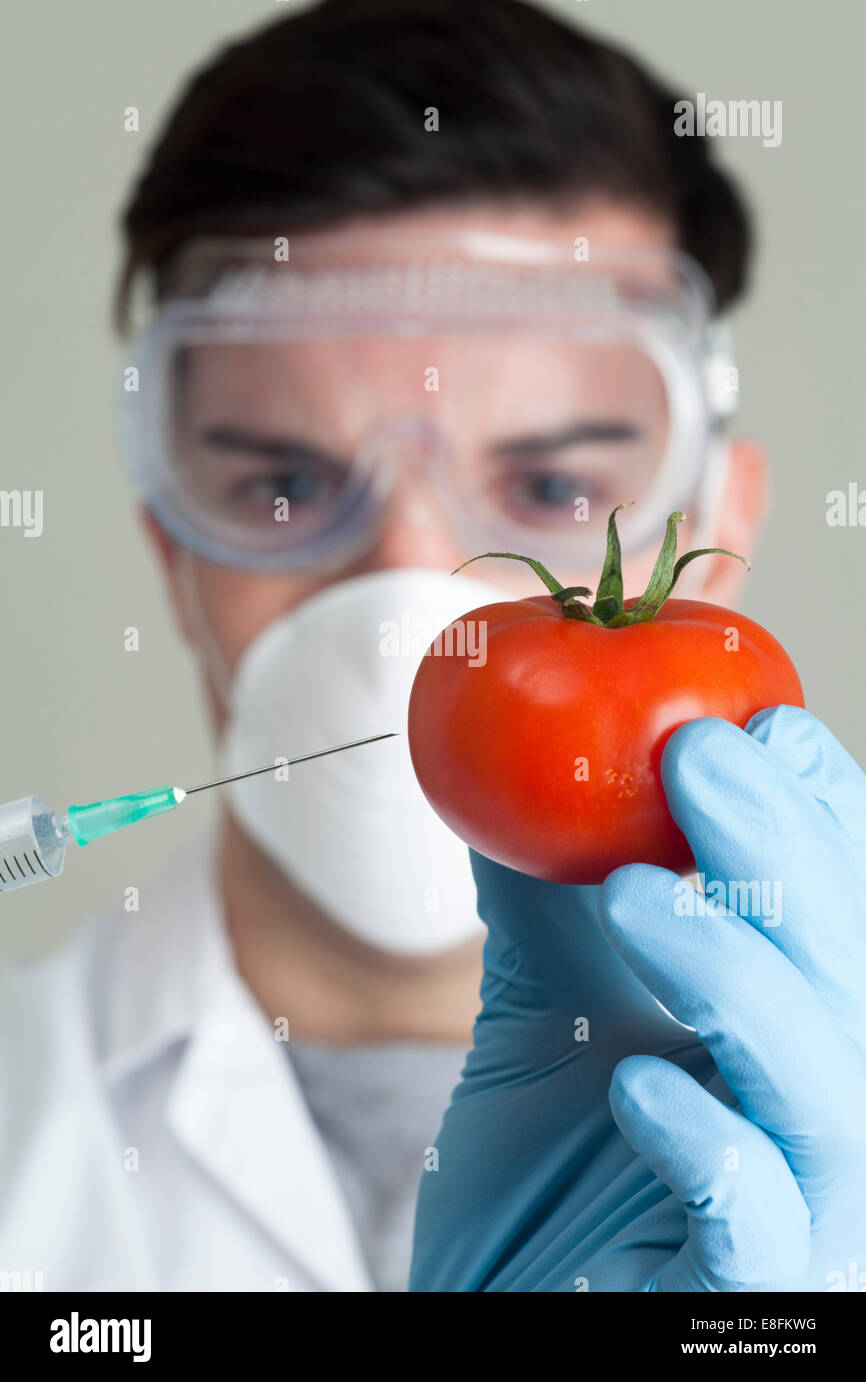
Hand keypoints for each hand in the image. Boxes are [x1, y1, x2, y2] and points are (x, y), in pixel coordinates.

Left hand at [410, 707, 865, 1291]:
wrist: (502, 1314)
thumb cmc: (547, 1174)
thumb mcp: (546, 1010)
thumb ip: (551, 898)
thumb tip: (514, 772)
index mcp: (789, 1033)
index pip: (837, 906)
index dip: (819, 809)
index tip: (759, 720)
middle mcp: (816, 1115)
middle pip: (848, 974)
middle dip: (783, 852)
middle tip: (699, 754)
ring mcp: (800, 1213)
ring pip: (824, 1088)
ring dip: (739, 975)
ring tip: (637, 893)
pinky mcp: (740, 1299)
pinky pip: (764, 1229)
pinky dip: (714, 1149)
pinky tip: (639, 1085)